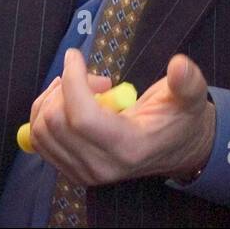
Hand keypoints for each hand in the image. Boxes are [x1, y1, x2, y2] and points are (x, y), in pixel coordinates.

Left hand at [27, 48, 214, 186]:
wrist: (176, 149)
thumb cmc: (180, 118)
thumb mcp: (191, 97)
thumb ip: (188, 82)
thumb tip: (179, 66)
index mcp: (129, 148)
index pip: (82, 118)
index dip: (72, 81)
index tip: (75, 55)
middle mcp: (100, 167)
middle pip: (55, 122)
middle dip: (66, 87)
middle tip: (94, 78)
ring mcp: (82, 173)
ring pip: (41, 131)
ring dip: (53, 98)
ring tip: (82, 88)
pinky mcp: (70, 170)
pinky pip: (39, 140)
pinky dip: (45, 112)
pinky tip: (70, 101)